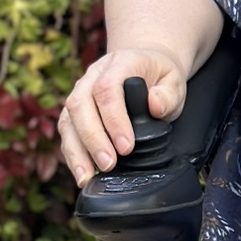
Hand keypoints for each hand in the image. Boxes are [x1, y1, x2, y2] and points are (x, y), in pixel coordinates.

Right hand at [58, 47, 187, 188]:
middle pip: (80, 105)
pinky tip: (82, 174)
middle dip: (93, 138)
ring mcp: (80, 93)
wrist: (146, 67)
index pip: (107, 89)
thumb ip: (168, 94)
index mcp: (117, 64)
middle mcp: (92, 76)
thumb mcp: (174, 81)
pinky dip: (72, 155)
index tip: (126, 145)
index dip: (113, 119)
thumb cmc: (159, 77)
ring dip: (77, 151)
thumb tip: (155, 106)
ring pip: (67, 120)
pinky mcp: (75, 112)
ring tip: (88, 177)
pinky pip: (67, 133)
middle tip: (108, 164)